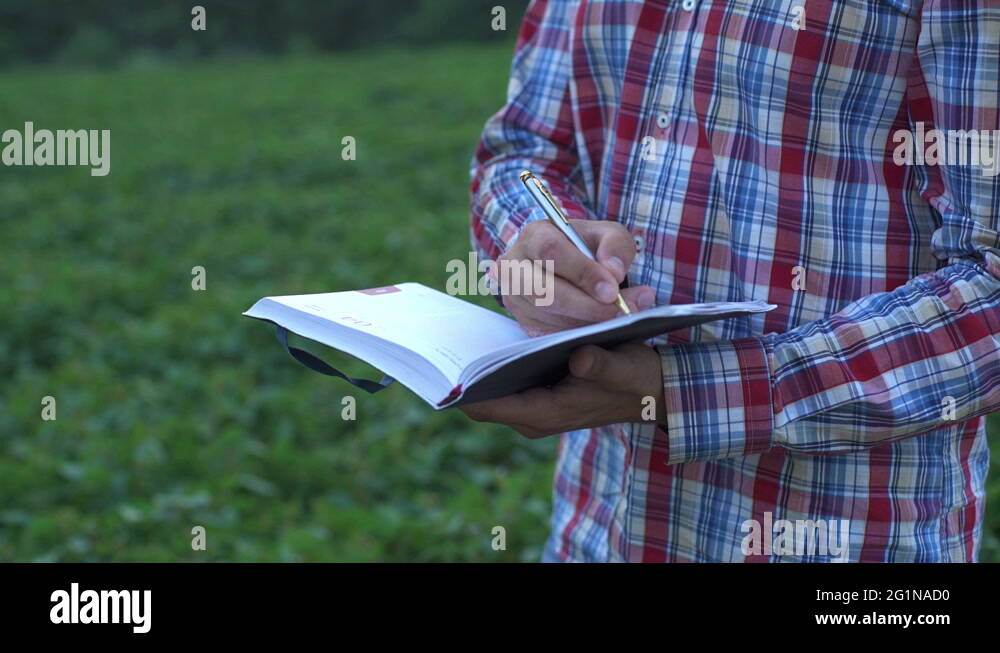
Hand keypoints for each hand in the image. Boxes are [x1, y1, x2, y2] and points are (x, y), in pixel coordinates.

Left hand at [460, 343, 665, 437]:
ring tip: (458, 336)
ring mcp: (535, 407)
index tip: (441, 364)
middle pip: (481, 400)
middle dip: (463, 375)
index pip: (486, 406)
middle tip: (442, 341)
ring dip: (478, 369)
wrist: (652, 390)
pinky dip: (495, 366)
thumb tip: (580, 359)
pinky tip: (488, 337)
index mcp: (546, 413)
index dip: (461, 388)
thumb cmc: (637, 380)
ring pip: (490, 392)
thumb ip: (602, 365)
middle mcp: (534, 416)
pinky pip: (503, 384)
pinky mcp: (539, 396)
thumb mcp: (624, 368)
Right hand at [496, 219, 655, 335]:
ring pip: (547, 315)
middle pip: (544, 289)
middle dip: (585, 304)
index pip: (551, 251)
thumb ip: (616, 245)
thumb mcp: (606, 235)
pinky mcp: (521, 321)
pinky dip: (576, 333)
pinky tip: (596, 327)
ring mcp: (514, 296)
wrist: (570, 267)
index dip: (582, 272)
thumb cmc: (586, 248)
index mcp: (534, 235)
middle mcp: (515, 265)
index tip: (611, 291)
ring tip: (613, 319)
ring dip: (583, 322)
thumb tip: (614, 271)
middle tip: (616, 312)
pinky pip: (548, 333)